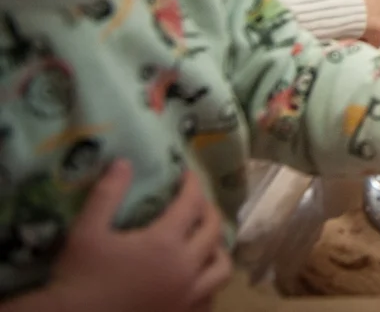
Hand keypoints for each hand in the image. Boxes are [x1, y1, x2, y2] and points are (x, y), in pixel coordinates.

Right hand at [48, 162, 230, 311]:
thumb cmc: (79, 277)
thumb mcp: (87, 232)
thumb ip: (107, 195)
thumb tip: (124, 162)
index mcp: (165, 243)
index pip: (192, 203)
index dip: (192, 184)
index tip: (186, 174)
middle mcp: (185, 268)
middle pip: (214, 231)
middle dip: (208, 210)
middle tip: (196, 203)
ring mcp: (188, 296)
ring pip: (221, 268)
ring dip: (217, 250)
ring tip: (205, 242)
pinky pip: (210, 298)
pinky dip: (208, 283)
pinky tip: (195, 278)